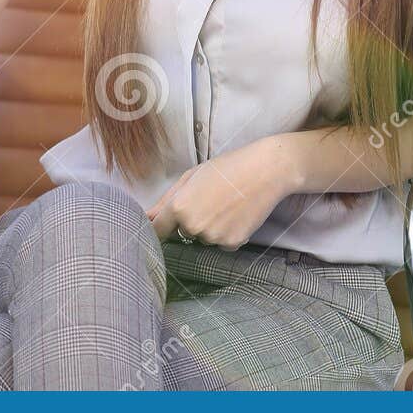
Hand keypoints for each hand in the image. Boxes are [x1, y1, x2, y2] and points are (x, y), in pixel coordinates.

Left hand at [148, 136, 296, 249]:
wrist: (264, 172)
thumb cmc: (225, 169)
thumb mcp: (190, 178)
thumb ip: (166, 200)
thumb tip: (148, 216)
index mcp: (178, 207)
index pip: (157, 229)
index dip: (160, 227)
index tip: (162, 226)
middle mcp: (192, 225)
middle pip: (182, 233)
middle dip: (190, 222)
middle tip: (209, 202)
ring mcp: (213, 236)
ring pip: (203, 238)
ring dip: (209, 228)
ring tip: (224, 206)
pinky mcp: (232, 243)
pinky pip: (222, 244)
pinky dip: (227, 234)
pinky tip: (236, 216)